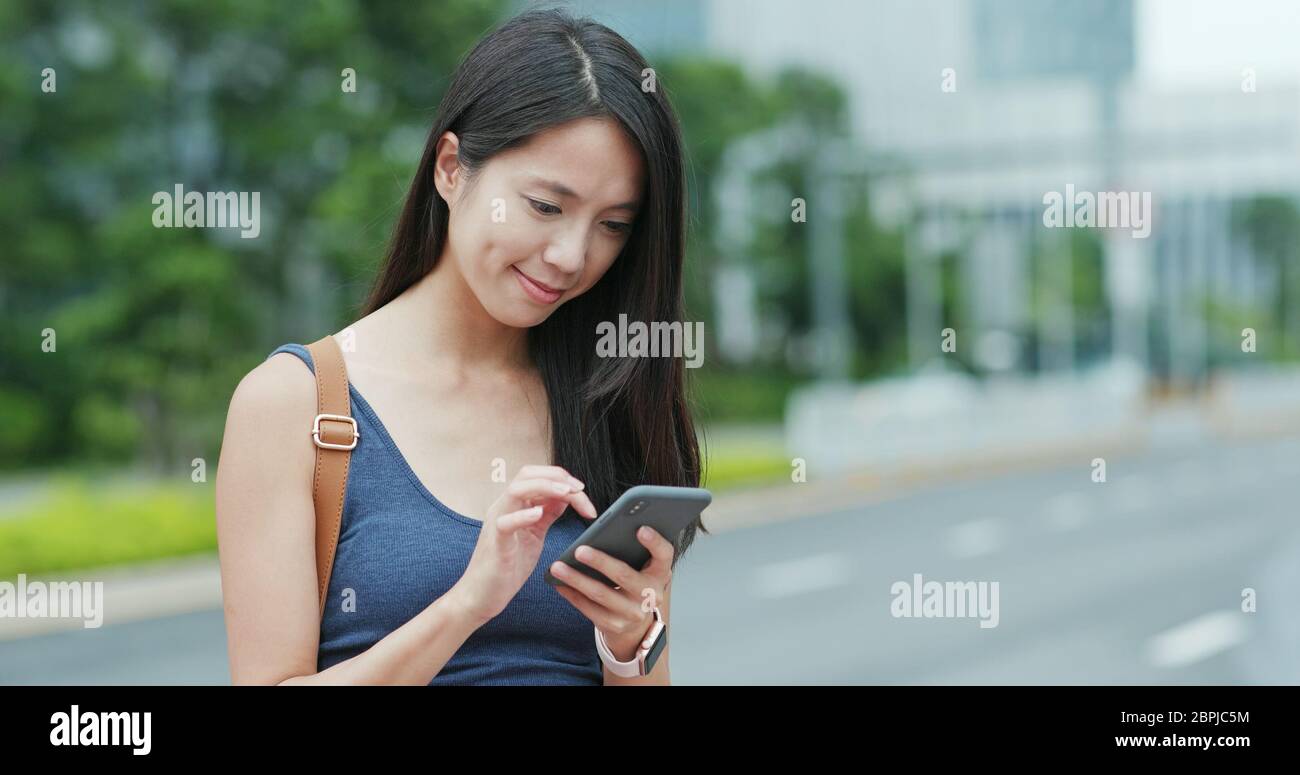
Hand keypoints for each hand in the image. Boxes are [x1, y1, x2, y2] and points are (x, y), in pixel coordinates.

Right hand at [454, 465, 597, 622]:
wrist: (482, 595)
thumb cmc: (508, 566)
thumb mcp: (535, 534)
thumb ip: (548, 514)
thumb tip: (566, 496)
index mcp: (514, 505)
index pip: (536, 476)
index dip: (560, 477)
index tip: (581, 488)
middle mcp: (503, 508)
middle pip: (526, 475)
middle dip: (556, 476)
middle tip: (579, 489)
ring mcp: (497, 524)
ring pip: (516, 490)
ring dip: (545, 487)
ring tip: (567, 493)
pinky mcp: (496, 545)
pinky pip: (505, 523)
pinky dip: (523, 516)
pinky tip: (539, 515)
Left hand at [549, 525, 674, 660]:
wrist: (637, 624)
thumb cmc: (636, 583)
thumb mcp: (644, 568)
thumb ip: (634, 550)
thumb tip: (605, 530)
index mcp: (660, 573)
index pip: (664, 554)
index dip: (654, 542)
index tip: (641, 528)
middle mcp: (650, 595)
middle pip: (624, 576)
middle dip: (600, 562)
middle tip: (579, 550)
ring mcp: (633, 613)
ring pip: (600, 594)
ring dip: (576, 579)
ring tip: (557, 566)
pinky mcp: (614, 625)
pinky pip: (588, 609)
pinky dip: (572, 595)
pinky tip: (559, 584)